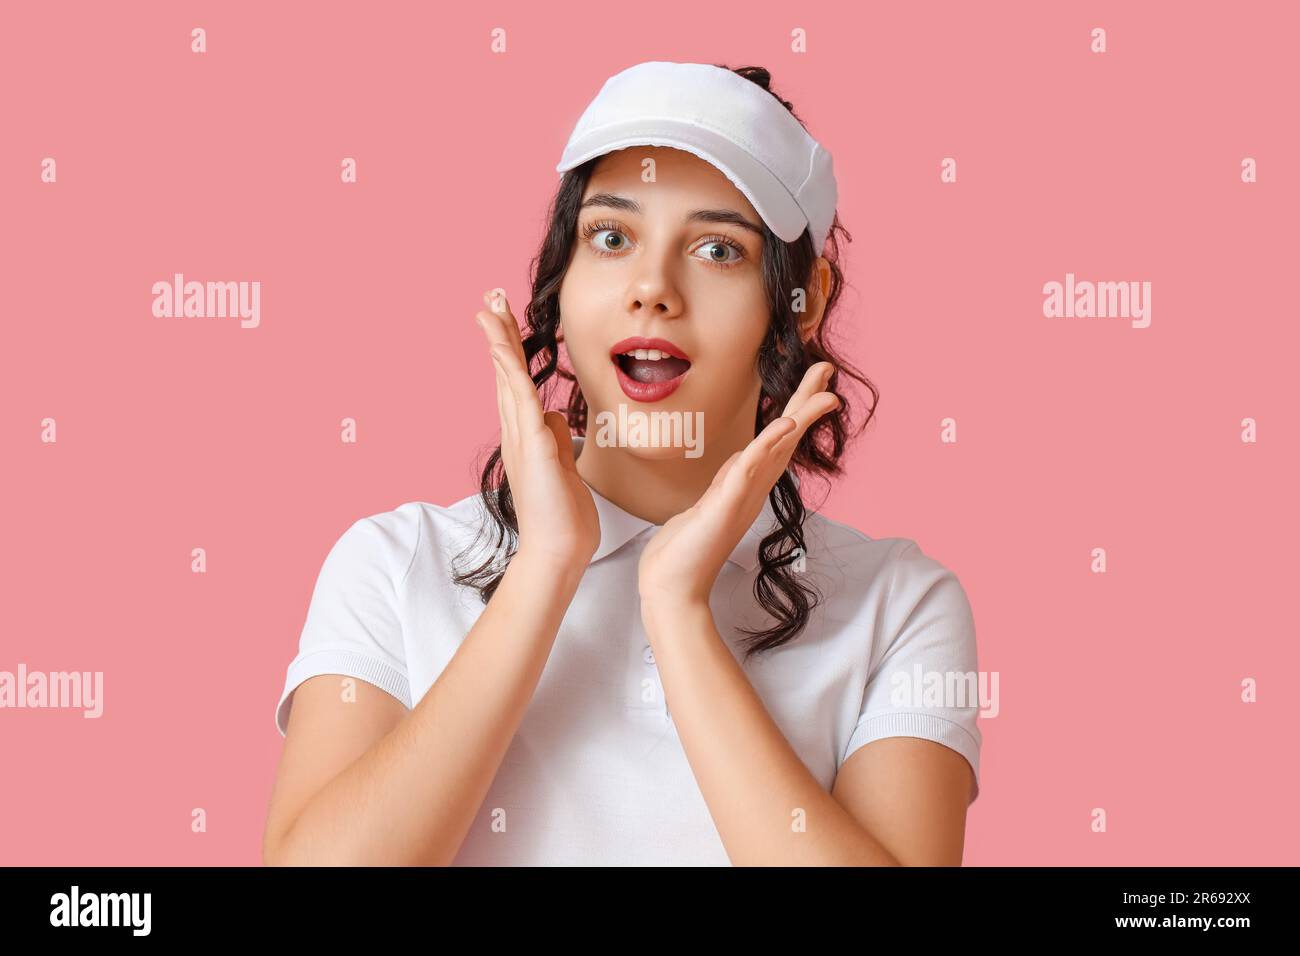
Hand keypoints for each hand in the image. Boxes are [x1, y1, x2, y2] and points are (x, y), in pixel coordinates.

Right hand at [475, 288, 599, 567]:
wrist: (558, 553)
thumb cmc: (564, 518)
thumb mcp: (564, 468)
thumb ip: (557, 440)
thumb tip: (555, 418)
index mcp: (527, 436)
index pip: (516, 383)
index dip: (509, 350)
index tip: (503, 319)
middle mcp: (518, 432)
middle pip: (504, 372)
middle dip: (498, 334)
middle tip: (489, 299)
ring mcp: (522, 438)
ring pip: (507, 378)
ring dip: (499, 341)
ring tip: (489, 307)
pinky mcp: (533, 446)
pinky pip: (520, 400)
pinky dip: (510, 371)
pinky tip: (502, 347)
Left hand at [637, 362, 839, 608]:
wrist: (672, 585)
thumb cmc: (687, 548)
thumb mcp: (711, 502)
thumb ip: (729, 479)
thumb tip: (743, 456)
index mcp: (749, 485)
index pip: (779, 440)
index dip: (797, 409)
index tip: (814, 381)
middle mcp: (753, 489)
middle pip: (788, 438)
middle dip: (807, 402)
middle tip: (828, 370)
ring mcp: (742, 497)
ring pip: (778, 449)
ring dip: (800, 418)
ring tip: (825, 394)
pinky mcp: (726, 505)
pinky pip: (749, 469)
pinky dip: (767, 446)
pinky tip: (784, 426)